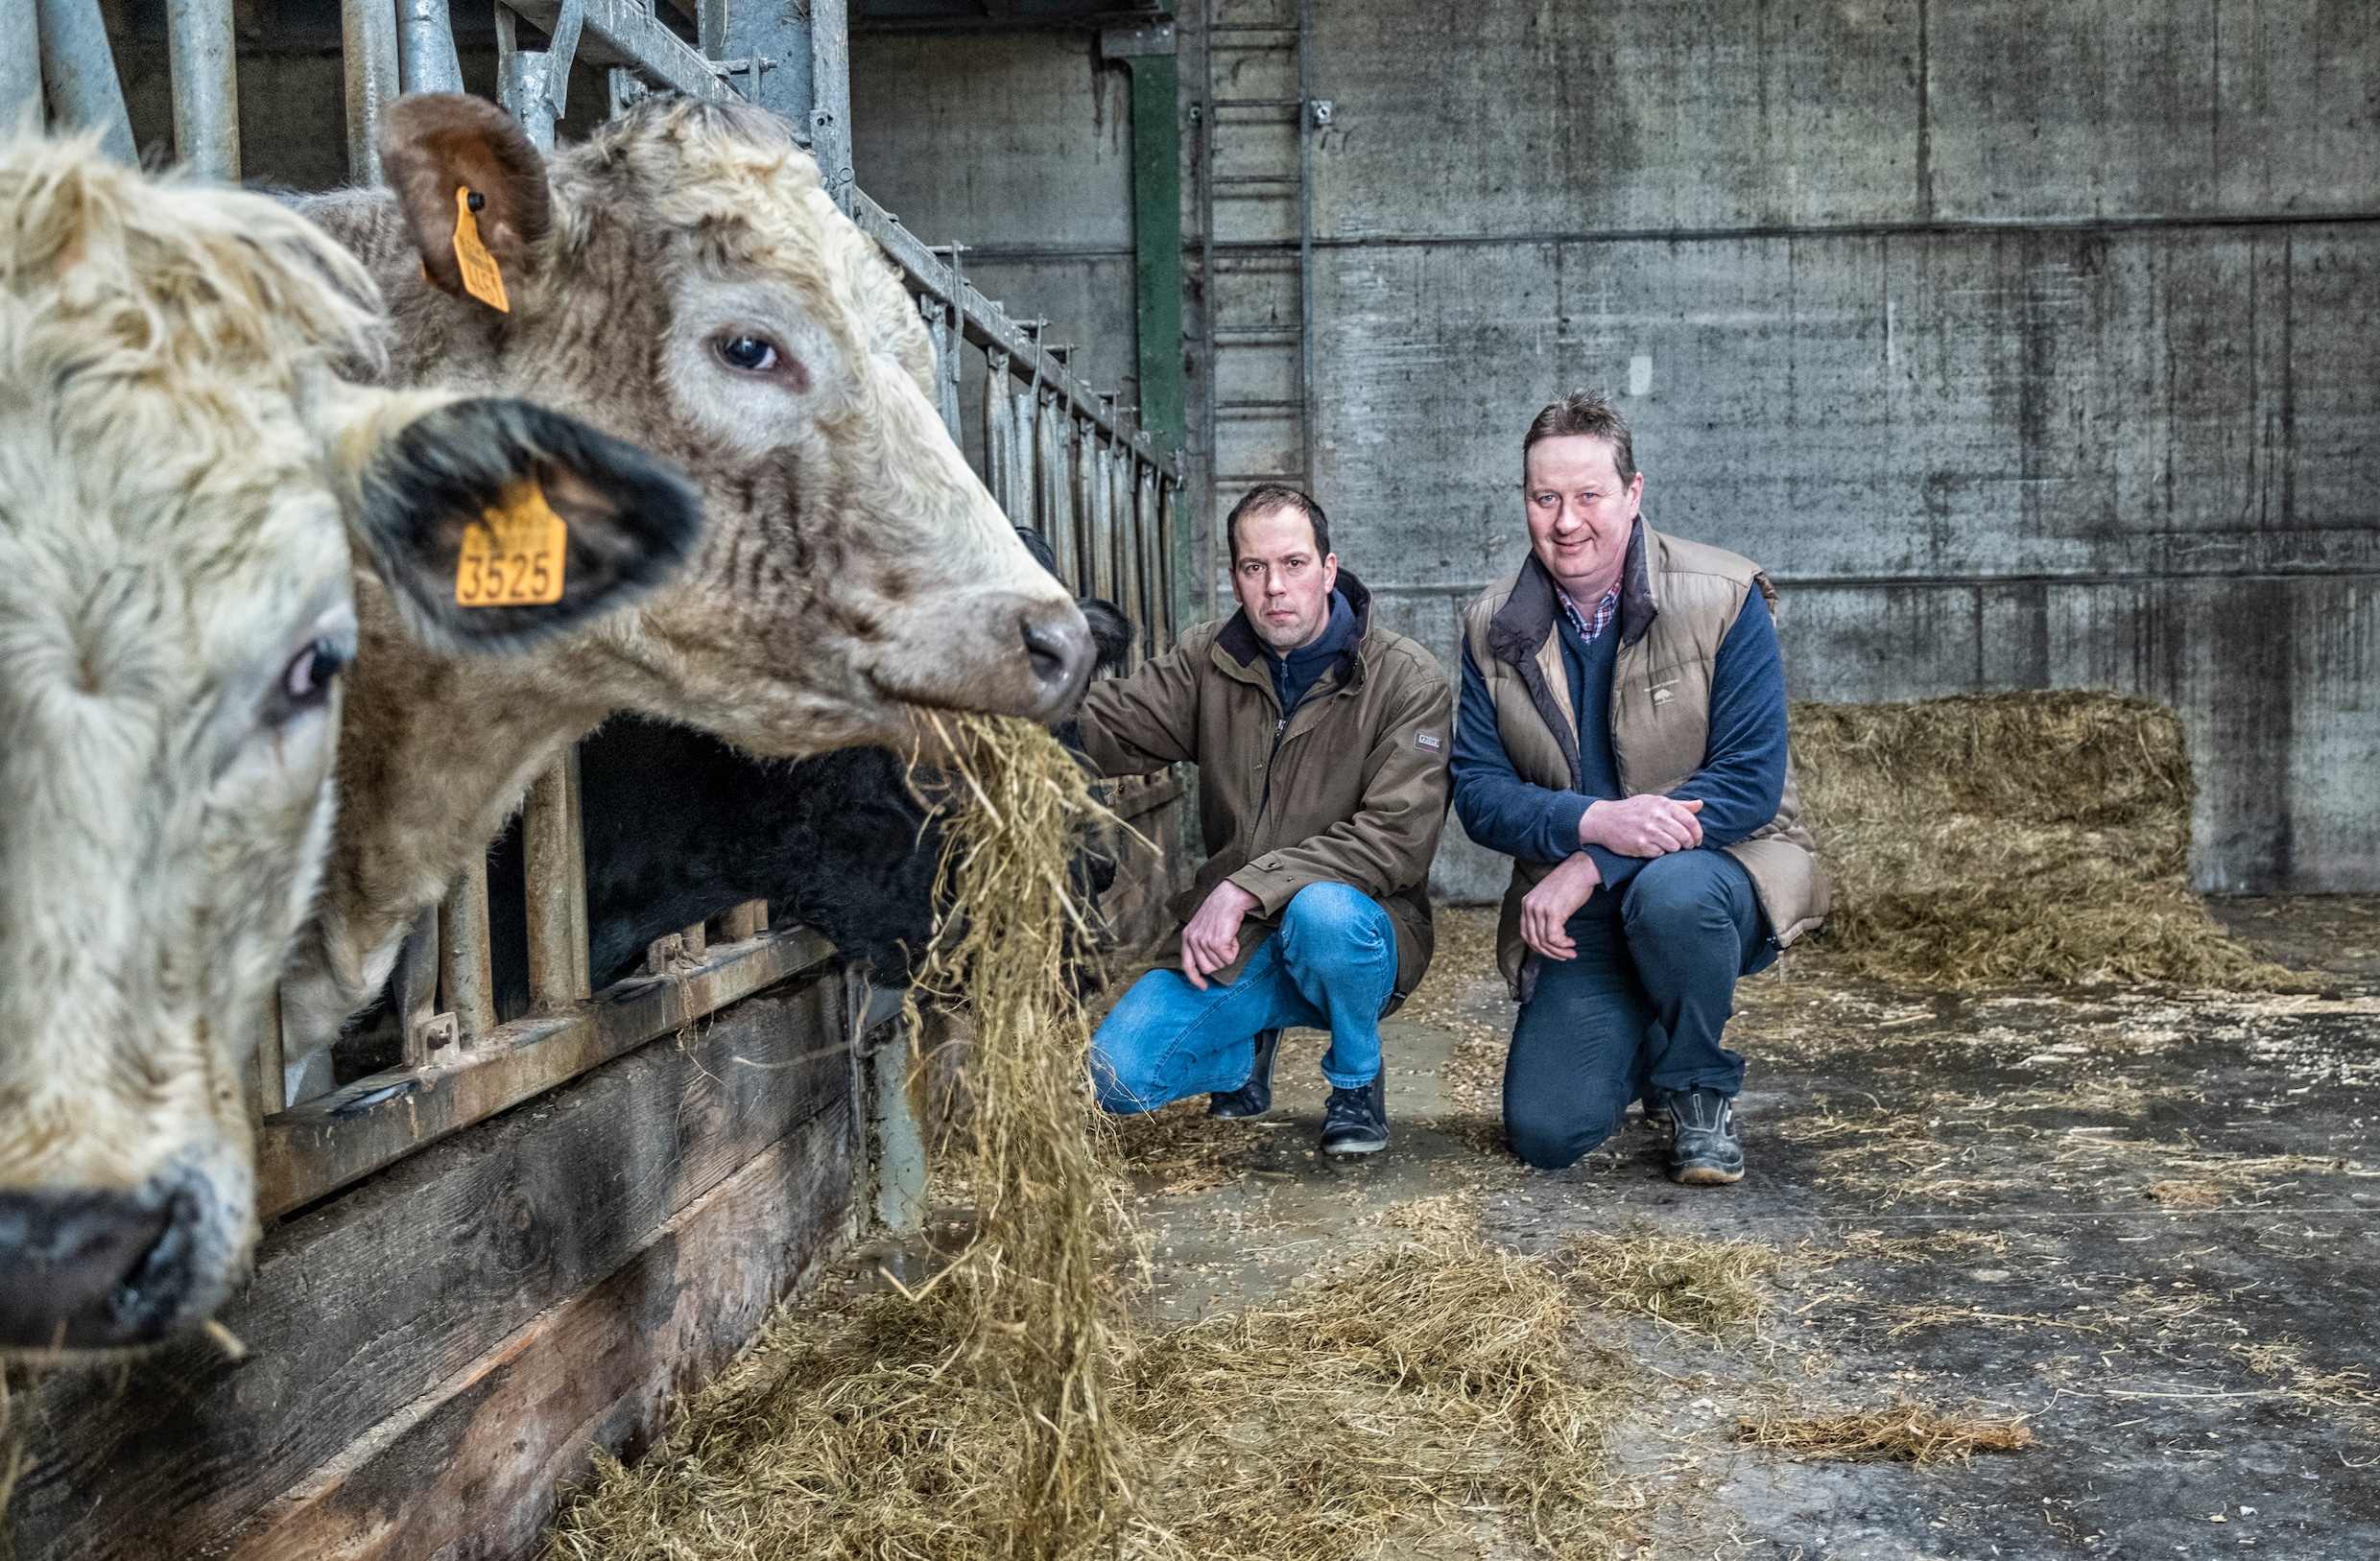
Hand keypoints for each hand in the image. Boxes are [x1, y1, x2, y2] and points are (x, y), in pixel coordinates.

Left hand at [1180, 880, 1261, 989]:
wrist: (1230, 897)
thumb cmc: (1219, 911)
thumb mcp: (1200, 926)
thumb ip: (1198, 943)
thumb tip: (1205, 966)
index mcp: (1186, 937)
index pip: (1187, 965)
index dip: (1195, 978)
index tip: (1203, 986)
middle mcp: (1193, 940)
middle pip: (1207, 968)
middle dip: (1218, 961)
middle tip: (1224, 946)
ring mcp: (1204, 942)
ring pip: (1220, 964)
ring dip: (1228, 953)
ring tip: (1228, 937)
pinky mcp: (1217, 942)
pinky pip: (1229, 958)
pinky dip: (1235, 949)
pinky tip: (1233, 936)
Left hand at [1520, 853, 1601, 960]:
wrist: (1581, 869)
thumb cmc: (1570, 883)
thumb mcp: (1549, 898)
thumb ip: (1543, 914)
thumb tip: (1547, 937)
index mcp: (1526, 902)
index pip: (1525, 932)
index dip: (1538, 946)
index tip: (1551, 951)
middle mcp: (1529, 906)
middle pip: (1533, 940)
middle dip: (1549, 953)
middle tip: (1563, 957)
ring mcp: (1539, 909)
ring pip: (1544, 941)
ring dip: (1558, 951)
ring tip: (1570, 953)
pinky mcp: (1552, 912)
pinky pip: (1554, 937)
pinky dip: (1562, 944)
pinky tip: (1571, 943)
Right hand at [1581, 795, 1703, 856]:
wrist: (1604, 819)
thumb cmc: (1632, 810)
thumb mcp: (1654, 801)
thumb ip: (1679, 804)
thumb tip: (1700, 804)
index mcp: (1663, 804)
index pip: (1690, 820)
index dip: (1698, 833)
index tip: (1698, 839)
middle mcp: (1657, 817)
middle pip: (1685, 836)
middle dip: (1689, 844)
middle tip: (1687, 846)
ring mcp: (1648, 831)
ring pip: (1674, 847)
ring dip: (1675, 850)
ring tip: (1670, 847)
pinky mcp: (1640, 844)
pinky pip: (1659, 854)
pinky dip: (1660, 854)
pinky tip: (1656, 849)